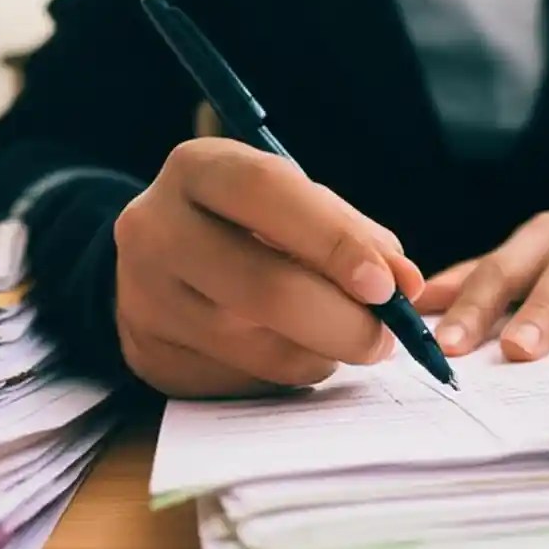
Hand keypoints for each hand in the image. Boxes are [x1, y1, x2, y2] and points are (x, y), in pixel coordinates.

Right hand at [112, 138, 423, 397]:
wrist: (159, 261)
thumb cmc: (246, 223)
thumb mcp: (294, 204)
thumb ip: (353, 233)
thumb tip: (404, 285)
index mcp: (197, 169)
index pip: (265, 193)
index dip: (334, 240)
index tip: (386, 285)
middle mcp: (155, 229)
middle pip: (265, 288)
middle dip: (344, 322)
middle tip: (386, 337)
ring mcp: (144, 297)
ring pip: (259, 346)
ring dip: (323, 354)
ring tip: (344, 339)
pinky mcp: (148, 354)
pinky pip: (243, 378)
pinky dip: (289, 371)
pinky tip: (295, 350)